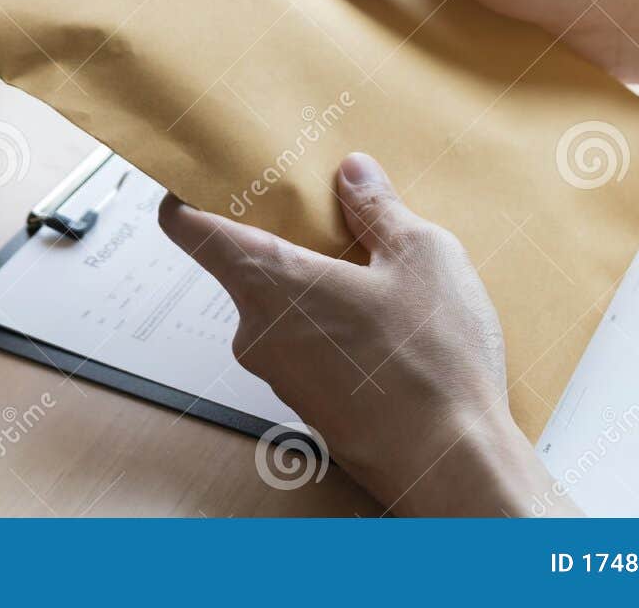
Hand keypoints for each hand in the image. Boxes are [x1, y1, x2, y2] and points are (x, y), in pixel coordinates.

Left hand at [159, 152, 570, 515]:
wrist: (451, 466)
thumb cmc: (433, 365)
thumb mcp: (422, 256)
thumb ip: (378, 208)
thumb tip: (353, 174)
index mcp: (269, 280)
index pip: (188, 227)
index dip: (187, 196)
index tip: (202, 178)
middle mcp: (256, 329)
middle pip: (243, 264)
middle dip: (284, 240)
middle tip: (334, 222)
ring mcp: (277, 373)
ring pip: (279, 309)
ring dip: (315, 289)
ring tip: (378, 280)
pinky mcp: (304, 405)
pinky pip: (303, 347)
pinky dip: (331, 329)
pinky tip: (386, 331)